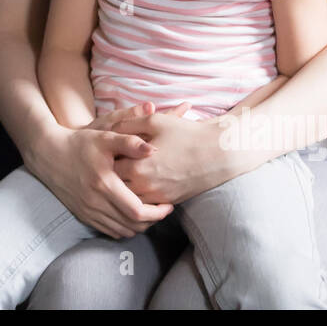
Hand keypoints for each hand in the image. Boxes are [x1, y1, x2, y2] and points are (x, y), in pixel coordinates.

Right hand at [27, 106, 175, 238]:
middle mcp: (96, 202)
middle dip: (152, 221)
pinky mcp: (83, 215)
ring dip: (140, 226)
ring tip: (150, 212)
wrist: (49, 154)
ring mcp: (88, 211)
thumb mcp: (104, 136)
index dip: (157, 212)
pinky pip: (109, 230)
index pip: (137, 211)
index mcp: (104, 184)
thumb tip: (154, 148)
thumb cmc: (79, 143)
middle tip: (163, 209)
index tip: (168, 205)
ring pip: (122, 231)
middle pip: (132, 225)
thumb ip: (129, 142)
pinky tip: (131, 216)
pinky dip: (124, 227)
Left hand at [112, 108, 234, 205]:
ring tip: (126, 170)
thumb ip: (128, 124)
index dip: (107, 156)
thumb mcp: (155, 121)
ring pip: (129, 197)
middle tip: (114, 159)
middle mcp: (144, 187)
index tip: (109, 147)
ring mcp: (157, 197)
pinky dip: (139, 195)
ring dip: (125, 186)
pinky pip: (145, 204)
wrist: (218, 152)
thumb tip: (110, 129)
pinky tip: (141, 180)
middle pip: (116, 185)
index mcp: (137, 167)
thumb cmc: (186, 133)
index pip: (109, 166)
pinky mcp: (169, 201)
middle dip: (113, 173)